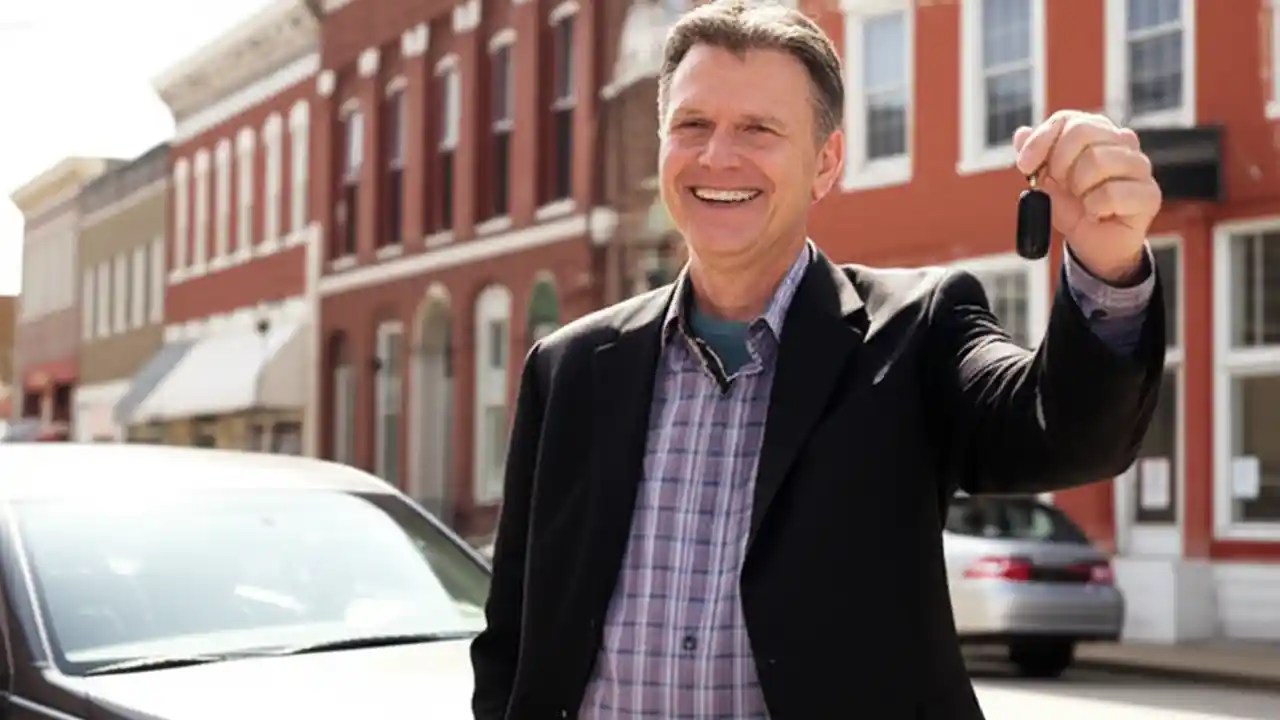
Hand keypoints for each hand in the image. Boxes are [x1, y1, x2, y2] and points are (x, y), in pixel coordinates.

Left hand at [1013, 110, 1160, 283]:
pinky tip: (1097, 214)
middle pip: (1082, 132)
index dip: (1041, 140)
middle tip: (1061, 185)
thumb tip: (1021, 133)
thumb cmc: (1074, 207)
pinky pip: (1111, 193)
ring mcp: (1140, 166)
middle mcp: (1122, 142)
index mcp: (1097, 132)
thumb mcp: (1046, 182)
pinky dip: (1095, 208)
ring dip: (1079, 188)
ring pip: (1098, 160)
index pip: (1067, 119)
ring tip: (1084, 200)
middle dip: (1060, 163)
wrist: (1095, 245)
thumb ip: (1034, 157)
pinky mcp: (1149, 193)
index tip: (1025, 165)